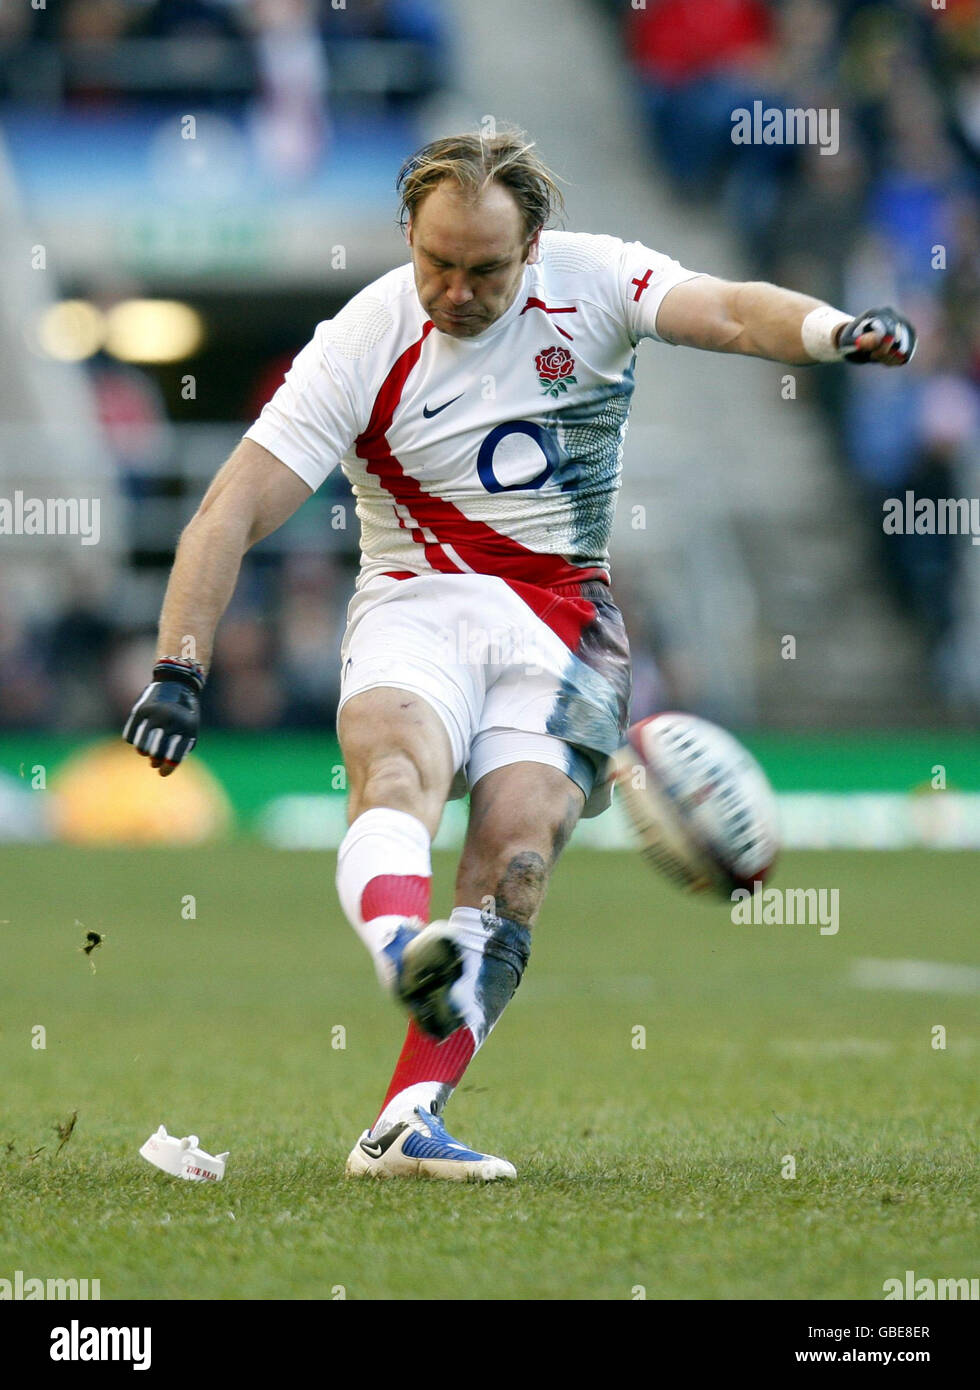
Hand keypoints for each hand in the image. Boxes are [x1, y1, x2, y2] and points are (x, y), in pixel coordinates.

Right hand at [122, 660, 201, 776]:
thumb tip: (164, 765)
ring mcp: (153, 715)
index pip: (173, 756)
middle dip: (154, 761)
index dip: (167, 768)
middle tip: (154, 762)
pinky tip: (139, 737)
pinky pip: (129, 736)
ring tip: (147, 750)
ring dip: (143, 751)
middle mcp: (169, 721)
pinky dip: (133, 740)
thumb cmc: (185, 711)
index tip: (162, 773)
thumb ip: (181, 747)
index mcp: (185, 728)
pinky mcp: (139, 710)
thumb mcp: (191, 727)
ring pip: (140, 746)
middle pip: (155, 753)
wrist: (177, 681)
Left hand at [837, 306, 916, 366]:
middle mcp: (897, 316)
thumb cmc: (851, 340)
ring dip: (888, 359)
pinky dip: (895, 361)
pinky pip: (906, 356)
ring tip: (878, 355)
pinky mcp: (910, 337)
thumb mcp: (848, 341)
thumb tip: (879, 339)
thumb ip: (862, 341)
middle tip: (873, 355)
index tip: (871, 354)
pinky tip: (885, 357)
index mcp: (881, 313)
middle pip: (898, 346)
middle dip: (884, 355)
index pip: (889, 334)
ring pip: (904, 352)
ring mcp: (906, 326)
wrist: (859, 338)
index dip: (881, 350)